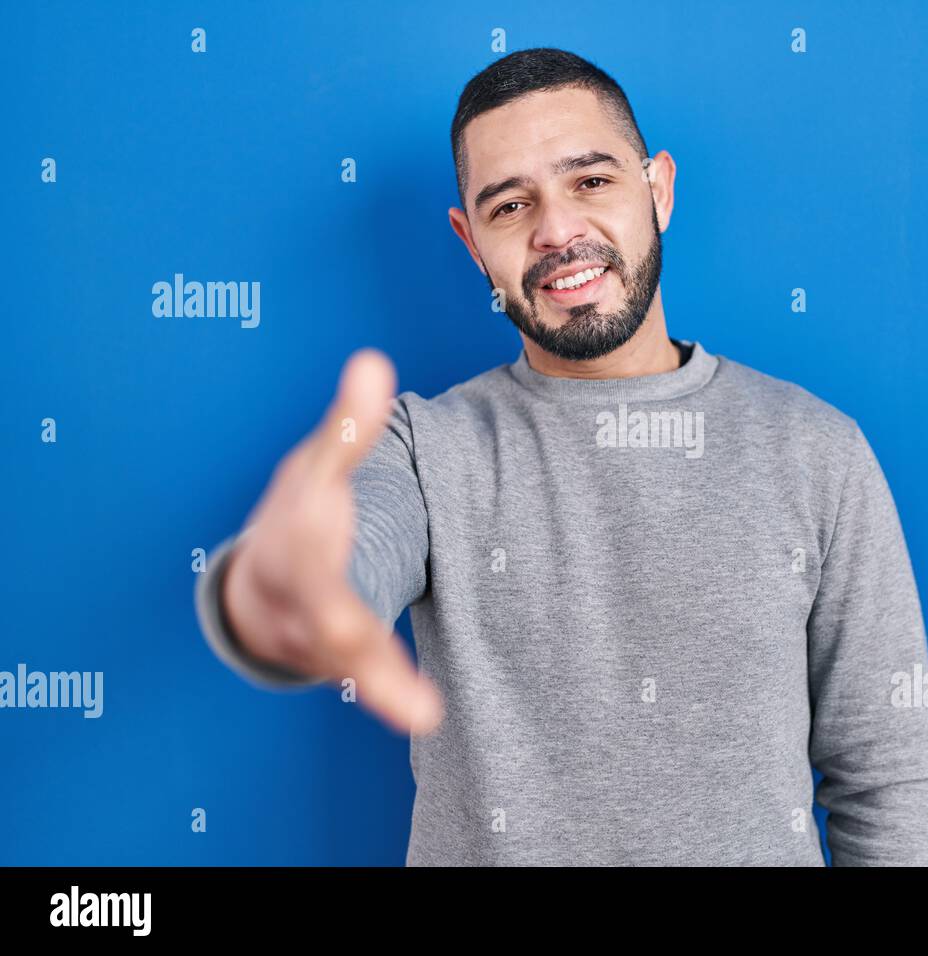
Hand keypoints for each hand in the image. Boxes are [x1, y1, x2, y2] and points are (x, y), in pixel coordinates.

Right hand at [221, 349, 443, 735]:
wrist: (263, 584)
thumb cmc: (299, 516)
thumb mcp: (317, 468)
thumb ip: (348, 427)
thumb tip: (375, 362)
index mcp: (296, 545)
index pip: (308, 541)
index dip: (323, 541)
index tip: (337, 511)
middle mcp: (301, 597)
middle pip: (325, 617)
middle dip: (348, 633)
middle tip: (379, 651)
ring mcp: (317, 634)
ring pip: (347, 662)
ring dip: (380, 685)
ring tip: (422, 712)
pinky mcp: (343, 658)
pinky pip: (368, 677)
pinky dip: (392, 696)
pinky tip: (424, 712)